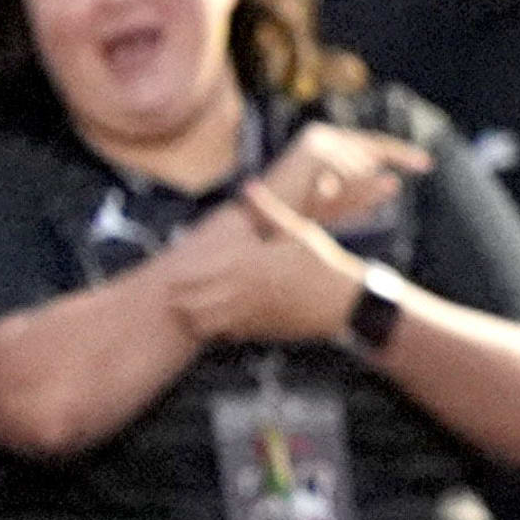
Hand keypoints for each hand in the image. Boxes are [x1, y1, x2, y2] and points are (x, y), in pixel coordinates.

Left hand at [160, 184, 363, 345]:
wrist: (344, 300)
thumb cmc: (321, 262)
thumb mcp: (297, 230)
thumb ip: (268, 210)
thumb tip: (250, 185)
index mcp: (247, 262)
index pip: (197, 271)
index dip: (181, 272)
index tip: (174, 268)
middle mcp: (244, 289)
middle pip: (192, 300)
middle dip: (182, 295)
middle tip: (177, 290)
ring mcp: (250, 313)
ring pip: (204, 322)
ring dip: (196, 314)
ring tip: (194, 306)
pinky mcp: (260, 330)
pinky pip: (225, 334)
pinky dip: (217, 328)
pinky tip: (221, 318)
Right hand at [253, 120, 430, 230]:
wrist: (254, 222)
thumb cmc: (291, 216)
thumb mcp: (334, 206)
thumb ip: (361, 194)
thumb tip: (393, 183)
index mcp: (328, 142)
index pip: (375, 145)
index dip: (402, 154)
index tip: (428, 164)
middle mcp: (323, 135)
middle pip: (371, 160)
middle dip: (362, 187)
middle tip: (333, 201)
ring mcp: (317, 140)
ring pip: (361, 169)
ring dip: (346, 192)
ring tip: (317, 200)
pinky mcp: (313, 149)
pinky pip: (347, 173)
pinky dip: (337, 189)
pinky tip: (316, 193)